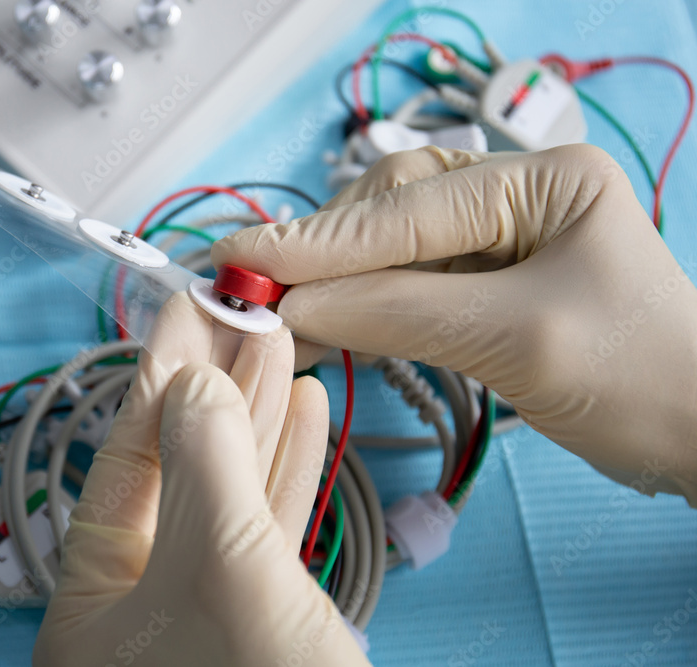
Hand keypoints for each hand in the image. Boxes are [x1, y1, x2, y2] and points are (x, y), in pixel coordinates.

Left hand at [33, 294, 369, 665]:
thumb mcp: (221, 567)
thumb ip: (204, 463)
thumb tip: (195, 384)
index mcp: (91, 607)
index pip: (122, 462)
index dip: (159, 378)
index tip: (189, 312)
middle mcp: (139, 606)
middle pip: (178, 469)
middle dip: (216, 387)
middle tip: (239, 314)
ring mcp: (202, 612)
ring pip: (228, 492)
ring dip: (259, 417)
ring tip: (277, 346)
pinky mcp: (260, 618)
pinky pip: (264, 527)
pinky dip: (286, 468)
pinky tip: (302, 413)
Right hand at [212, 144, 696, 505]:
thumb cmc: (641, 380)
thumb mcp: (517, 340)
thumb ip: (399, 313)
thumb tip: (292, 308)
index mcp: (543, 180)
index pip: (407, 209)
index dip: (316, 242)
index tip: (237, 262)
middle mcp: (513, 194)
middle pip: (387, 212)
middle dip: (320, 256)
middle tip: (247, 291)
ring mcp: (496, 238)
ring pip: (385, 247)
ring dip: (331, 282)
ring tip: (272, 314)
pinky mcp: (481, 283)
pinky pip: (402, 285)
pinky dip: (357, 308)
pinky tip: (318, 327)